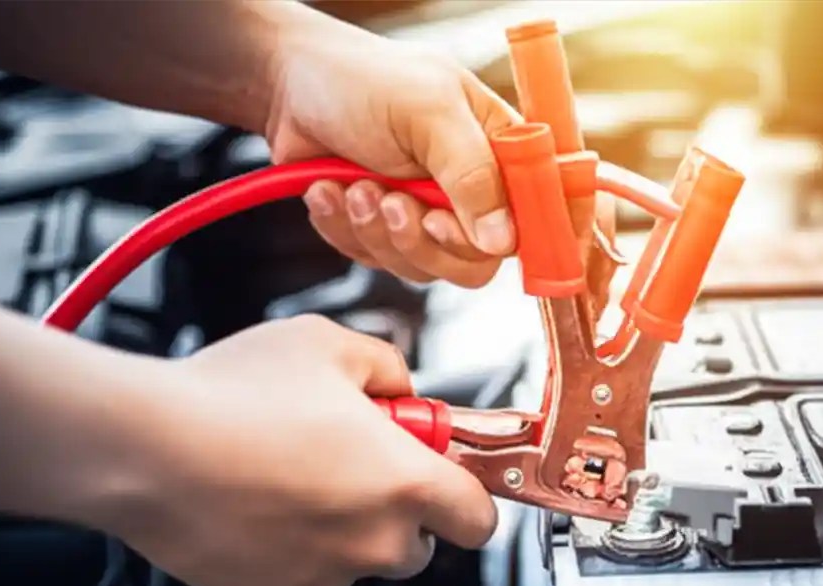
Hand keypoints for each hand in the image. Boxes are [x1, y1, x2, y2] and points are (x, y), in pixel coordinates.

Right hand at [106, 316, 496, 585]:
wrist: (143, 448)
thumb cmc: (232, 395)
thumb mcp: (330, 345)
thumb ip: (388, 367)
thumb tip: (400, 388)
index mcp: (405, 482)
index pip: (480, 519)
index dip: (467, 495)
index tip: (447, 475)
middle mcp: (374, 541)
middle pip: (418, 543)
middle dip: (397, 508)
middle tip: (353, 461)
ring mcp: (325, 578)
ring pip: (357, 559)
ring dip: (342, 526)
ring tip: (289, 471)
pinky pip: (306, 577)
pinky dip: (294, 549)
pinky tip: (258, 502)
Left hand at [265, 21, 518, 287]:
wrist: (289, 86)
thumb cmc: (362, 81)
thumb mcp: (428, 115)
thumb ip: (472, 176)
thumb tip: (503, 240)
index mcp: (497, 150)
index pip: (534, 214)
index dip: (513, 238)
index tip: (466, 231)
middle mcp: (469, 188)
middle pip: (475, 260)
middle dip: (424, 239)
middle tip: (392, 203)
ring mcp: (427, 213)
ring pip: (423, 266)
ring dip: (378, 232)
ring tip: (354, 186)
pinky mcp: (385, 231)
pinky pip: (378, 262)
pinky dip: (347, 230)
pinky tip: (329, 191)